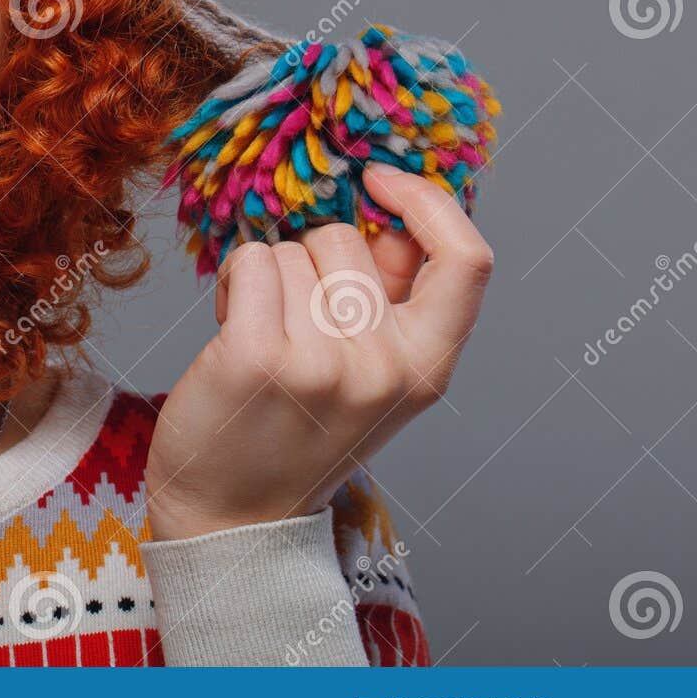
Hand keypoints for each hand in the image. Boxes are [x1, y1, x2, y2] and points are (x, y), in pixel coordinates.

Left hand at [144, 163, 493, 540]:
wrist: (232, 517)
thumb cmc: (296, 432)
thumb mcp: (375, 377)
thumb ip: (393, 301)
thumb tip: (390, 214)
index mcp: (429, 368)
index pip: (468, 259)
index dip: (427, 202)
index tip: (381, 180)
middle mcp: (384, 367)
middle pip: (346, 240)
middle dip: (310, 262)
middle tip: (291, 322)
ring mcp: (321, 363)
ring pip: (291, 250)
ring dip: (267, 278)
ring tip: (261, 335)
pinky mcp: (256, 356)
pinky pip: (250, 263)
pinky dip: (232, 281)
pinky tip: (229, 324)